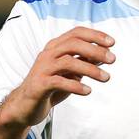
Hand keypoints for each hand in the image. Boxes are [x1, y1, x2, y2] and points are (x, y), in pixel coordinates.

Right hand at [0, 26, 114, 127]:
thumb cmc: (51, 87)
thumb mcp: (71, 73)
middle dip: (95, 50)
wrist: (26, 105)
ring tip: (106, 78)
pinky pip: (58, 82)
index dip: (95, 35)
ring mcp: (42, 68)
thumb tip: (105, 55)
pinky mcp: (39, 85)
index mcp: (55, 47)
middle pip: (73, 44)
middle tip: (113, 60)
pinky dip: (75, 86)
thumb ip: (84, 63)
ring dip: (90, 69)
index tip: (112, 43)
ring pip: (67, 62)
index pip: (76, 33)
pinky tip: (88, 91)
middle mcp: (48, 54)